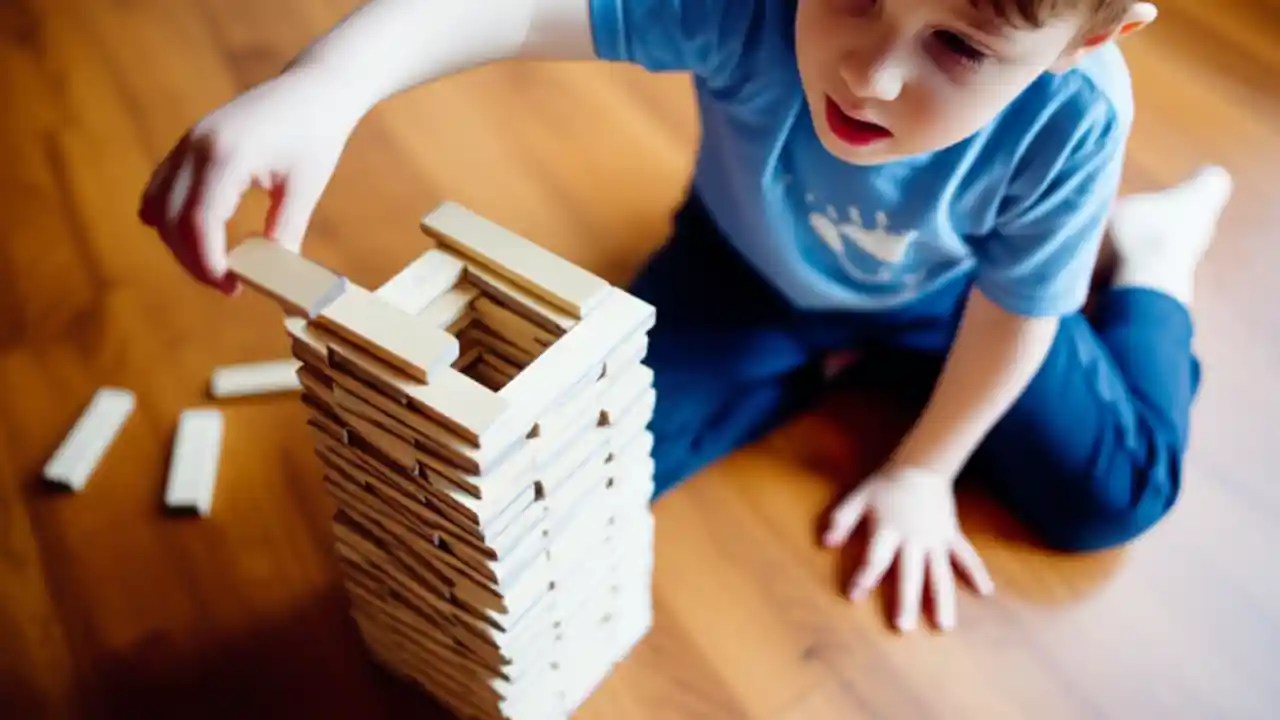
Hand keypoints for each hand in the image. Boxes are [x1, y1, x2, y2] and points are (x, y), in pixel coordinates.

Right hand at [138, 66, 365, 290]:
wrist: (313, 89)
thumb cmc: (316, 135)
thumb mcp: (305, 188)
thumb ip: (285, 233)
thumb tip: (276, 281)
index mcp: (227, 156)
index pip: (197, 221)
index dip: (207, 263)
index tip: (232, 288)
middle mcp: (197, 147)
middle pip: (170, 219)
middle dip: (192, 260)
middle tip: (228, 285)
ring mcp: (188, 143)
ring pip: (158, 205)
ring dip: (179, 242)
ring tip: (216, 266)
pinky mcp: (190, 144)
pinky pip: (162, 187)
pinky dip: (169, 217)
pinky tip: (198, 237)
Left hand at [822, 466, 994, 632]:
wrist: (921, 465)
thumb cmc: (885, 485)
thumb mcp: (858, 497)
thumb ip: (841, 519)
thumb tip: (825, 541)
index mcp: (888, 530)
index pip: (874, 557)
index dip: (863, 576)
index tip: (854, 596)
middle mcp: (913, 539)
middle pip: (909, 573)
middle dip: (906, 600)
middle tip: (903, 627)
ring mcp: (935, 539)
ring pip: (940, 573)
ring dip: (942, 599)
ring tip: (943, 625)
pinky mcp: (951, 535)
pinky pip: (965, 555)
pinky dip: (976, 572)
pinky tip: (985, 591)